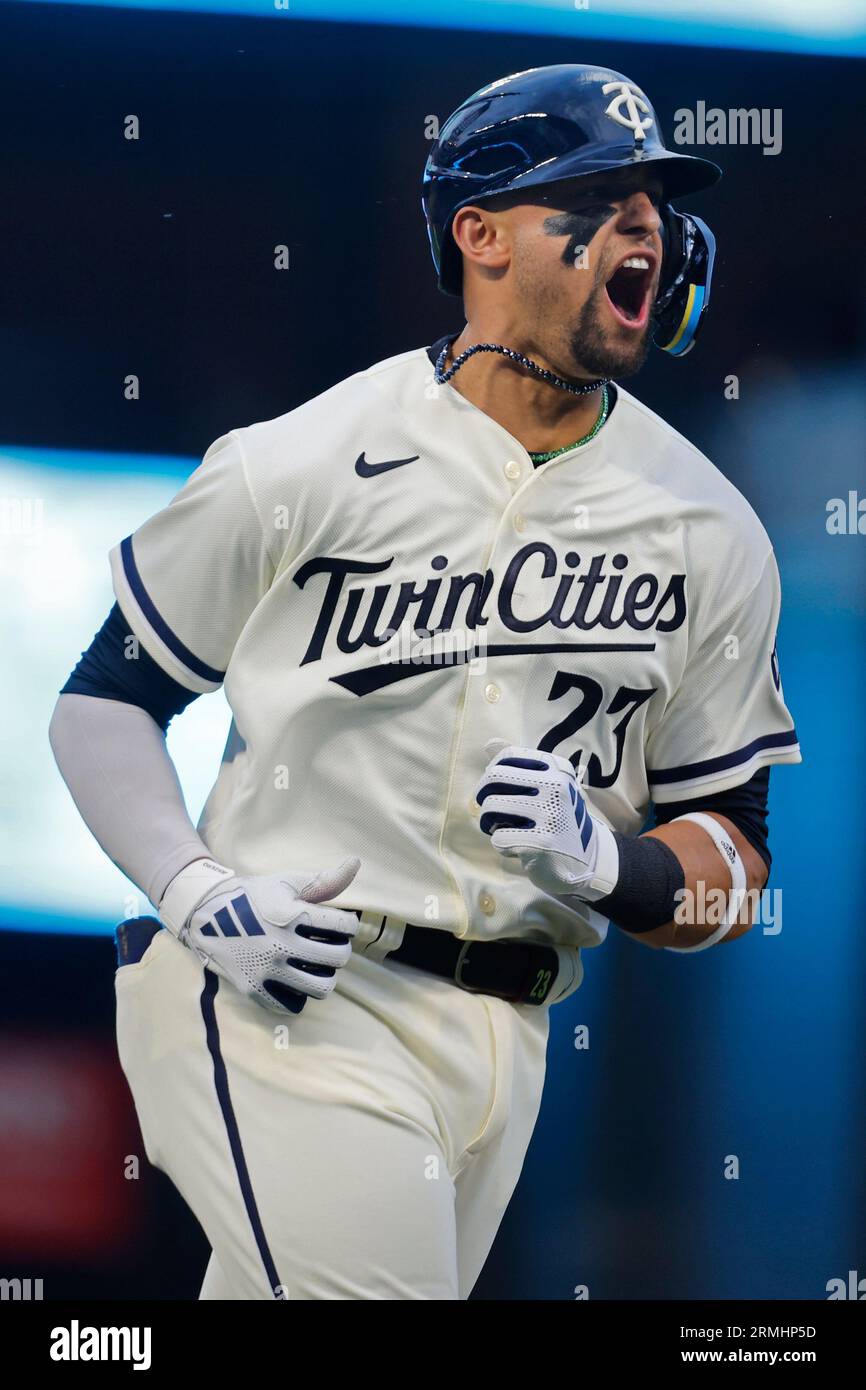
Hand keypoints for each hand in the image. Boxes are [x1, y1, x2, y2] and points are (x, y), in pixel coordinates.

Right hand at [158, 856, 361, 1014]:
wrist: (207, 915)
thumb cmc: (255, 896)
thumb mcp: (287, 882)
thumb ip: (324, 880)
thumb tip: (356, 863)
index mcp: (291, 915)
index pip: (343, 926)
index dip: (348, 925)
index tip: (340, 924)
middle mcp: (280, 944)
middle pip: (337, 958)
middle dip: (340, 950)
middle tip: (331, 945)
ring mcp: (266, 970)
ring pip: (321, 987)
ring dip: (325, 975)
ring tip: (316, 965)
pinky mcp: (254, 989)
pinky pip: (293, 1005)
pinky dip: (300, 995)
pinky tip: (295, 979)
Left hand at [475, 743, 618, 903]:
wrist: (586, 859)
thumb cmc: (557, 818)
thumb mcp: (547, 786)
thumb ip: (519, 764)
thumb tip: (489, 743)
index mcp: (557, 768)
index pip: (508, 755)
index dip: (493, 773)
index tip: (499, 789)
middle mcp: (557, 786)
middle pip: (494, 776)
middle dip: (483, 795)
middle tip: (490, 811)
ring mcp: (551, 814)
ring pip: (491, 806)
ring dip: (489, 822)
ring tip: (502, 829)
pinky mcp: (542, 842)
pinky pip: (499, 838)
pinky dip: (501, 845)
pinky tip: (517, 848)